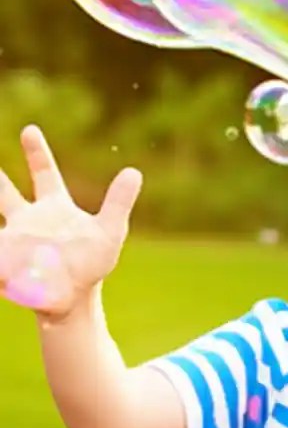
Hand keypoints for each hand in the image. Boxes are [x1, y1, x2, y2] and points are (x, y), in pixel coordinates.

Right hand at [0, 126, 141, 318]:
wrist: (75, 299)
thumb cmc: (92, 263)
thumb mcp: (110, 231)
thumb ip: (119, 202)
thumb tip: (134, 172)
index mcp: (54, 207)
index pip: (44, 173)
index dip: (37, 152)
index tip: (29, 129)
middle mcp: (29, 219)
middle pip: (5, 192)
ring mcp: (13, 239)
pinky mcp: (4, 263)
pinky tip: (1, 264)